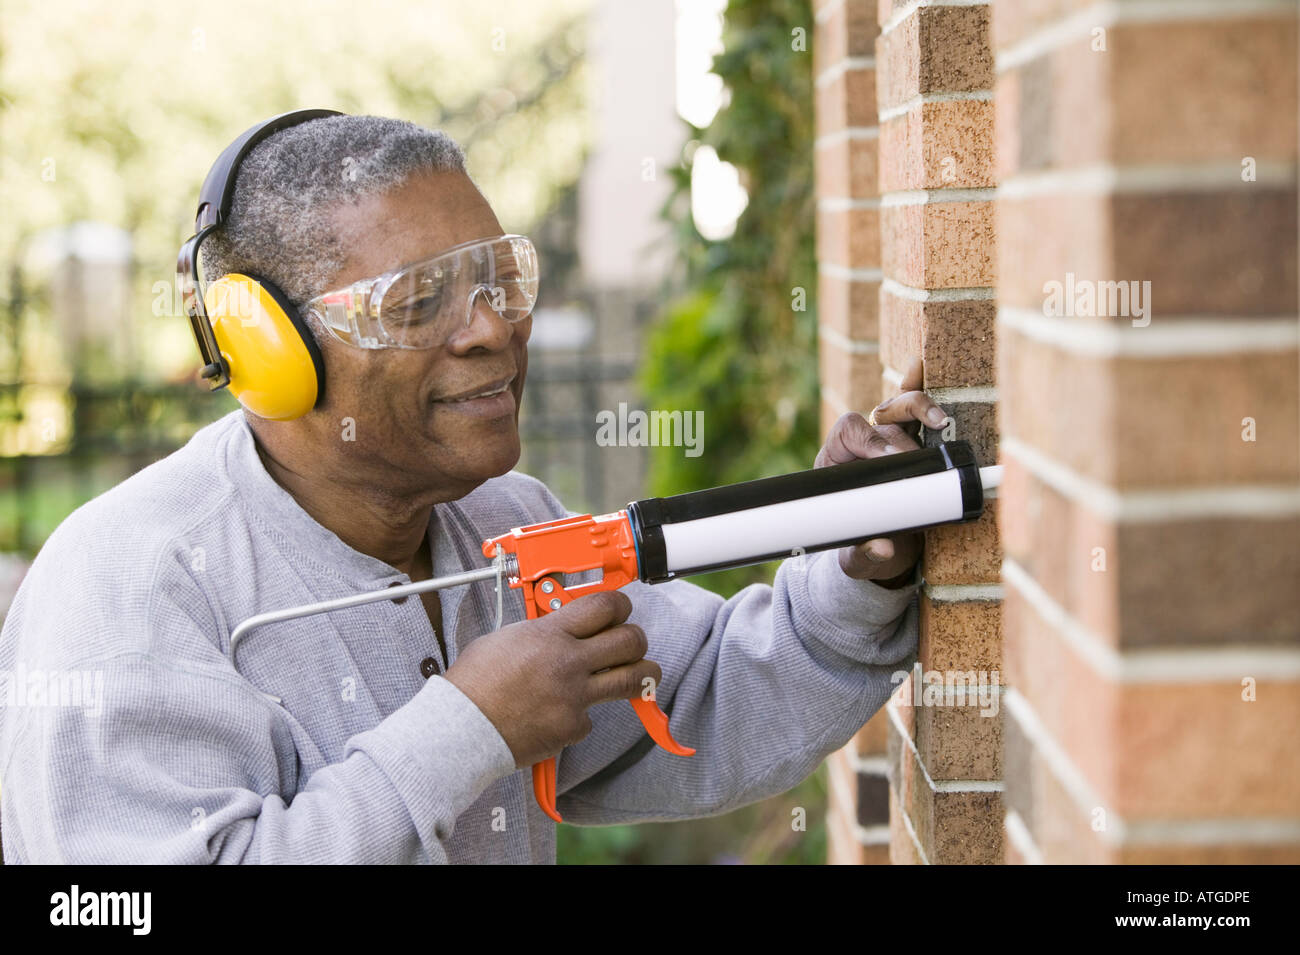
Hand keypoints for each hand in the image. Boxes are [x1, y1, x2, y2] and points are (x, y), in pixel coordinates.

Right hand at [444, 590, 660, 767]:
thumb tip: (560, 630)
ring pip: (633, 679)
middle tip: (630, 644)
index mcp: (550, 634)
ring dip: (641, 674)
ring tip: (638, 674)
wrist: (462, 727)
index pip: (605, 606)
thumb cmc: (474, 683)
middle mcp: (569, 661)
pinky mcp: (573, 727)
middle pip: (630, 641)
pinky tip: (557, 715)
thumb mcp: (505, 638)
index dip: (620, 606)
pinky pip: (590, 718)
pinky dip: (579, 717)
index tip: (619, 612)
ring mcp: (575, 696)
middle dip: (636, 639)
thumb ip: (540, 632)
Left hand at [814, 358, 948, 585]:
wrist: (875, 545)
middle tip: (916, 452)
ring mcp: (888, 438)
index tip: (888, 460)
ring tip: (940, 422)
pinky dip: (918, 384)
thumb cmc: (859, 543)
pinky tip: (921, 366)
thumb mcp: (856, 556)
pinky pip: (914, 409)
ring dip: (921, 408)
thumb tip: (883, 549)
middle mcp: (863, 443)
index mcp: (837, 460)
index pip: (849, 431)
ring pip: (902, 407)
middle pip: (880, 416)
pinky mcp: (913, 441)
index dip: (869, 441)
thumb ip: (865, 554)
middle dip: (901, 427)